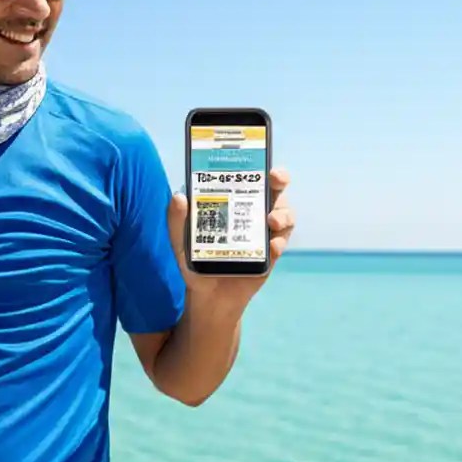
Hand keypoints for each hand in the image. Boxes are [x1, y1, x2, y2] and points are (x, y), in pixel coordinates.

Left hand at [167, 167, 294, 301]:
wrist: (208, 298)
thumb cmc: (194, 263)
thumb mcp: (180, 243)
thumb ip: (176, 221)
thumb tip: (178, 196)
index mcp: (233, 205)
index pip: (251, 180)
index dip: (261, 167)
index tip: (265, 164)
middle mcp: (252, 215)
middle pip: (275, 192)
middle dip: (280, 181)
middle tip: (275, 181)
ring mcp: (264, 235)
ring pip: (285, 215)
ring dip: (283, 214)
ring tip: (271, 222)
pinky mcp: (271, 256)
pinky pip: (281, 244)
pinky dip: (280, 243)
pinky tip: (272, 247)